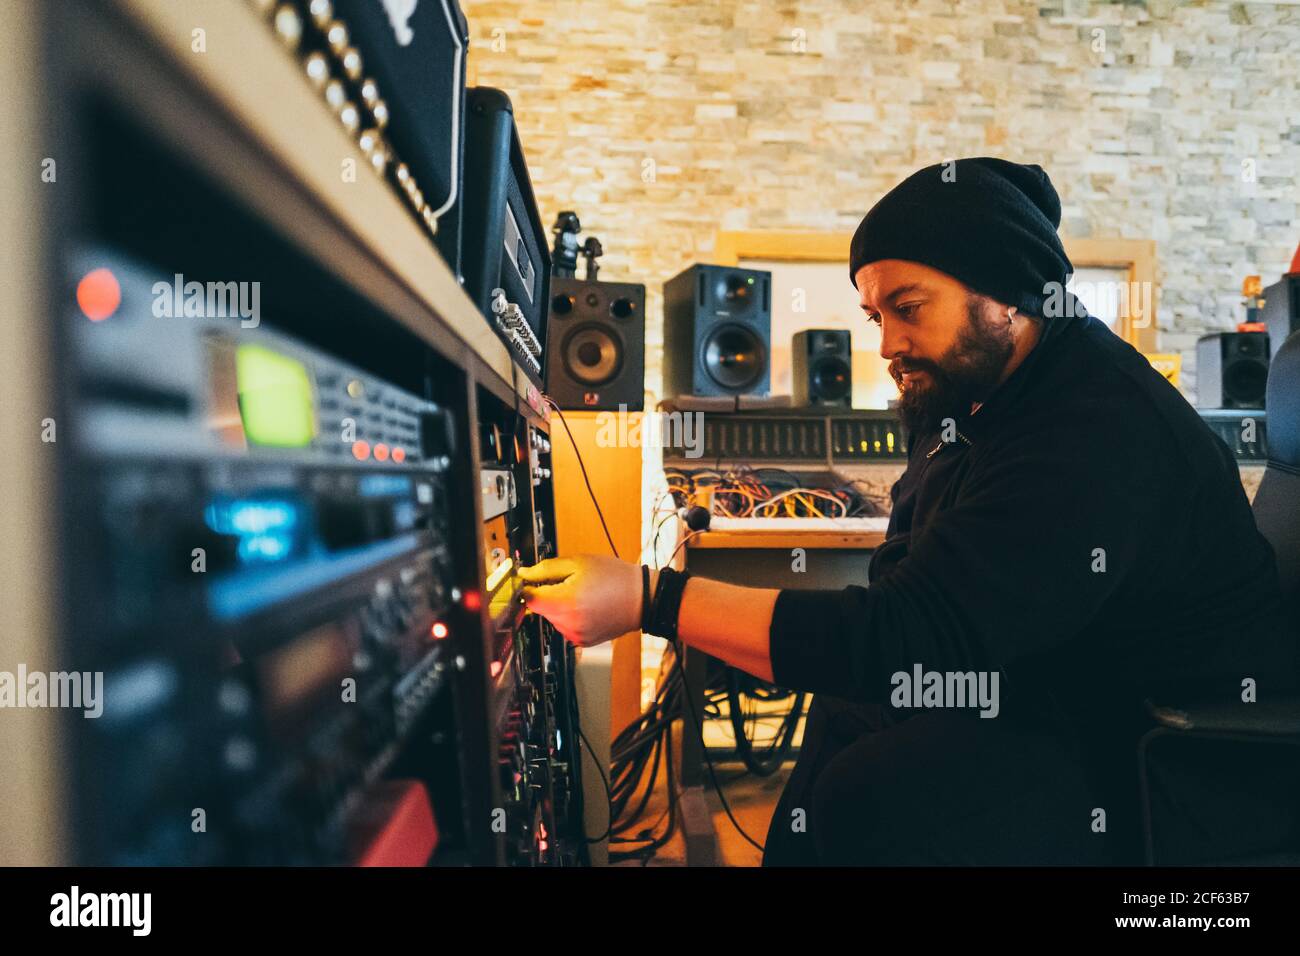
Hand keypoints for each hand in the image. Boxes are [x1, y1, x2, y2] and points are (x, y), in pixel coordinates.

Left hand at [518, 554, 645, 647]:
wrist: (642, 599)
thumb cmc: (615, 578)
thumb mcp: (579, 563)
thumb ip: (546, 568)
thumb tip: (525, 574)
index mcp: (566, 602)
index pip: (529, 599)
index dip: (528, 587)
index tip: (532, 579)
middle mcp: (569, 623)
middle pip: (541, 609)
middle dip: (548, 594)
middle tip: (568, 581)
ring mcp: (575, 635)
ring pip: (552, 618)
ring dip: (559, 605)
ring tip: (582, 594)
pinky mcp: (582, 641)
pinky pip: (565, 626)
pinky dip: (570, 616)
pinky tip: (586, 606)